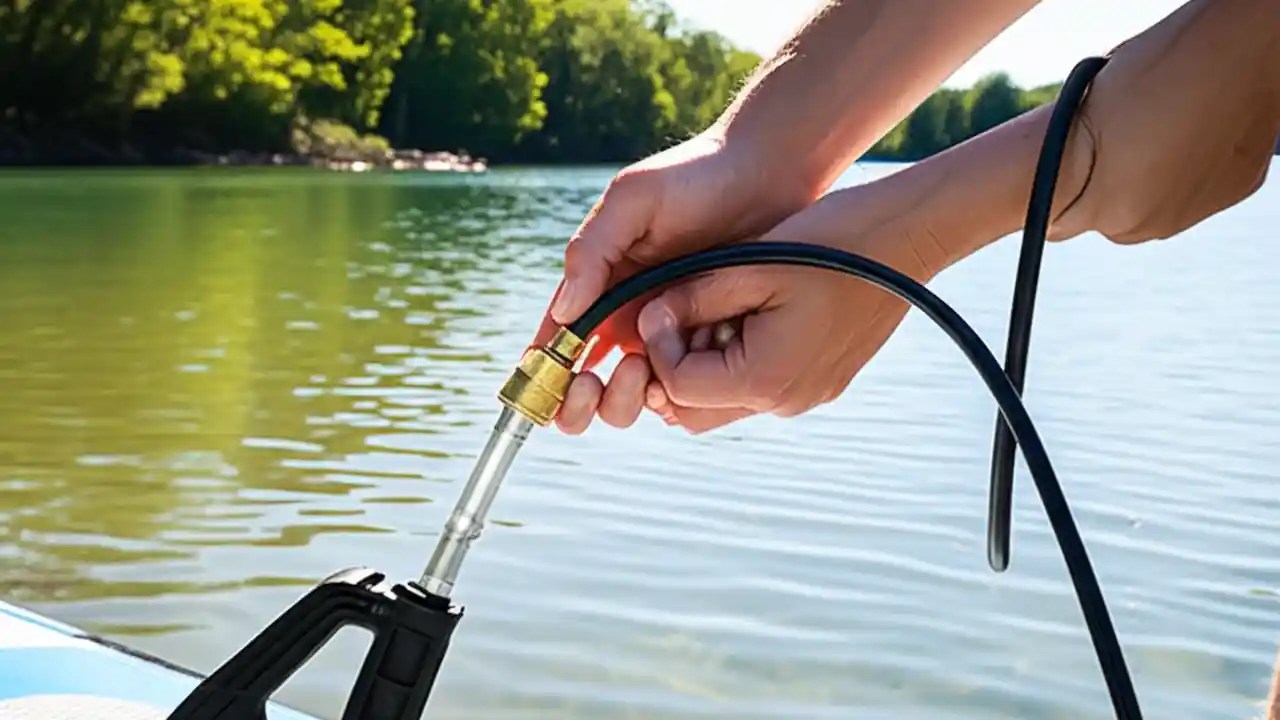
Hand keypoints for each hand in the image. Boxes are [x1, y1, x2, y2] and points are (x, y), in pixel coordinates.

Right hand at [536, 130, 815, 434]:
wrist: (770, 175)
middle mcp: (624, 320)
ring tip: (645, 369)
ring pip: (627, 401)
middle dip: (577, 402)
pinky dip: (672, 396)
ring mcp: (665, 338)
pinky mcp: (705, 348)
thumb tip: (562, 314)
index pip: (553, 345)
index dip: (541, 376)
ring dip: (622, 401)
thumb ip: (592, 249)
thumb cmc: (696, 176)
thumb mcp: (634, 200)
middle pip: (582, 390)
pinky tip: (681, 376)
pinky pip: (679, 390)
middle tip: (593, 382)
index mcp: (596, 287)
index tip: (552, 380)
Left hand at [636, 180, 951, 433]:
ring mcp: (805, 398)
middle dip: (674, 367)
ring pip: (724, 404)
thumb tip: (646, 322)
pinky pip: (758, 388)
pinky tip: (747, 317)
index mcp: (765, 379)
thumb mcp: (746, 266)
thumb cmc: (828, 244)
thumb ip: (691, 299)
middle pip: (695, 411)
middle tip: (677, 317)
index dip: (657, 348)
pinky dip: (737, 363)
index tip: (658, 307)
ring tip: (716, 312)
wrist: (902, 241)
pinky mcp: (818, 384)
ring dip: (705, 367)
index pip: (678, 388)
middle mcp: (784, 402)